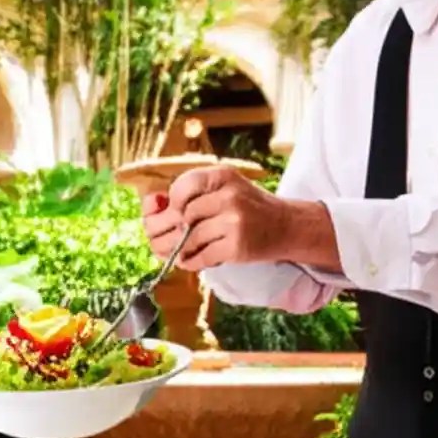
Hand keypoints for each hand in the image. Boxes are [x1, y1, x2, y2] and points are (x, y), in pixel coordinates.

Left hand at [140, 166, 339, 271]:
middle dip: (168, 231)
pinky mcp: (238, 245)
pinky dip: (193, 261)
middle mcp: (228, 195)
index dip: (171, 203)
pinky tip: (194, 260)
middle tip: (164, 240)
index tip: (173, 212)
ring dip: (182, 249)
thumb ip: (191, 195)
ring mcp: (234, 221)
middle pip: (181, 215)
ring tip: (183, 251)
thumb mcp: (224, 190)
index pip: (181, 187)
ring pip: (189, 238)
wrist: (287, 226)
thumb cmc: (248, 208)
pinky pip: (201, 256)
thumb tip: (150, 206)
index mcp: (222, 176)